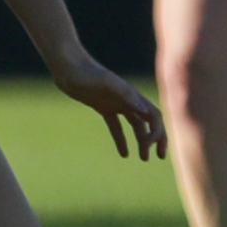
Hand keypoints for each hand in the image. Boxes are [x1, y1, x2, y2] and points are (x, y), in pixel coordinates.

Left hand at [50, 52, 166, 161]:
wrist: (68, 68)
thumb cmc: (87, 73)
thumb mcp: (106, 83)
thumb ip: (126, 95)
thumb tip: (145, 111)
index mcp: (132, 96)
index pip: (154, 117)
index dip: (156, 132)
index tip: (147, 145)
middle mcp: (127, 100)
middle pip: (149, 122)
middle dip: (157, 139)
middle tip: (159, 157)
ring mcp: (115, 104)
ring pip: (135, 125)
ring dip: (141, 141)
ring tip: (143, 158)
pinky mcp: (103, 107)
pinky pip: (116, 126)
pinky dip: (121, 140)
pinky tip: (124, 154)